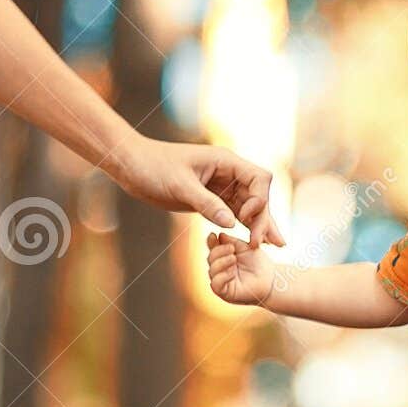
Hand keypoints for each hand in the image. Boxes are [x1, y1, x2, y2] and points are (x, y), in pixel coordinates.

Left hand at [114, 136, 283, 244]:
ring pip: (249, 206)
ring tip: (275, 245)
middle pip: (258, 195)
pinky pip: (235, 212)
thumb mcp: (180, 186)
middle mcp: (228, 172)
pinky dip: (245, 226)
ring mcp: (222, 185)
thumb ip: (207, 204)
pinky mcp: (212, 198)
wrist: (132, 166)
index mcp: (225, 161)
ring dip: (260, 224)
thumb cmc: (153, 168)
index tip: (246, 219)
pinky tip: (255, 240)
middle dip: (265, 218)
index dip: (260, 199)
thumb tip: (232, 223)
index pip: (258, 178)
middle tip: (269, 244)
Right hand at [206, 232, 279, 307]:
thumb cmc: (259, 263)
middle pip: (210, 258)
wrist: (271, 280)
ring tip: (234, 258)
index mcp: (224, 258)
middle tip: (231, 248)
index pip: (213, 248)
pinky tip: (232, 271)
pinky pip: (216, 284)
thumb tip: (218, 234)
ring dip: (221, 262)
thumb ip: (232, 241)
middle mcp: (221, 270)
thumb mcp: (245, 247)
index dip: (211, 242)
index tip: (214, 234)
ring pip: (212, 271)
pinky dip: (222, 276)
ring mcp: (222, 282)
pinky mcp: (225, 293)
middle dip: (219, 251)